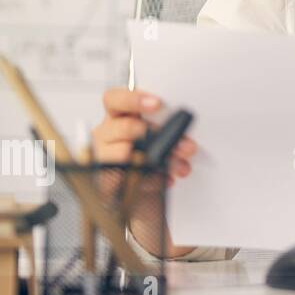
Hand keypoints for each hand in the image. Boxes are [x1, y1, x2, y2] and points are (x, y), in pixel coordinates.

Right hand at [93, 87, 197, 256]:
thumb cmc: (154, 159)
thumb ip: (168, 128)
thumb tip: (190, 126)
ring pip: (120, 153)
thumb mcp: (163, 139)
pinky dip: (150, 179)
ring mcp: (103, 160)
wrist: (147, 196)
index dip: (133, 98)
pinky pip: (122, 181)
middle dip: (152, 134)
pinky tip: (168, 179)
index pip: (115, 98)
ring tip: (183, 163)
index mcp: (120, 117)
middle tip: (183, 143)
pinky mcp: (107, 185)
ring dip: (157, 158)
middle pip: (119, 127)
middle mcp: (106, 135)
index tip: (157, 102)